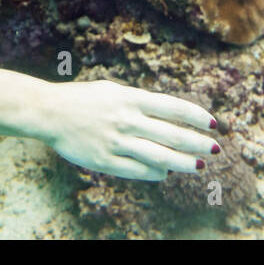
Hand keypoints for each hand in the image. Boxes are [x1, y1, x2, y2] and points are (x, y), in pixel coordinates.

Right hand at [37, 80, 218, 180]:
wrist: (47, 112)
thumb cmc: (82, 98)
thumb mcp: (113, 90)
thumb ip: (138, 101)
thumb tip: (166, 114)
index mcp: (130, 98)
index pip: (174, 107)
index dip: (197, 117)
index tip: (214, 124)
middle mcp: (127, 119)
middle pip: (172, 134)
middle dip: (198, 143)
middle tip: (215, 150)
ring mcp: (116, 141)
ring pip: (159, 157)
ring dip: (183, 163)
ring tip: (199, 167)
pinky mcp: (104, 160)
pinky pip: (137, 171)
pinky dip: (155, 173)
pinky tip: (166, 173)